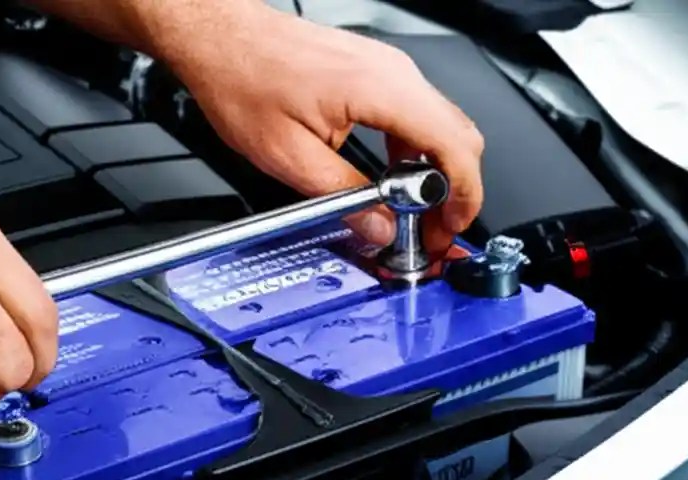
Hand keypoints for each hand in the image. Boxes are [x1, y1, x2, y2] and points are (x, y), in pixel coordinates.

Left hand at [164, 5, 483, 265]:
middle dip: (455, 189)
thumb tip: (378, 227)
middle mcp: (393, 72)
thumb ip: (343, 197)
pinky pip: (417, 113)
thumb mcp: (289, 158)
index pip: (452, 144)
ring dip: (435, 171)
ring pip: (441, 124)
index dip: (464, 193)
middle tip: (432, 229)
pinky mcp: (376, 71)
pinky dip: (417, 150)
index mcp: (378, 89)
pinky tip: (393, 178)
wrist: (224, 41)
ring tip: (411, 212)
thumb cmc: (245, 81)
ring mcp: (388, 67)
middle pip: (459, 134)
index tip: (453, 225)